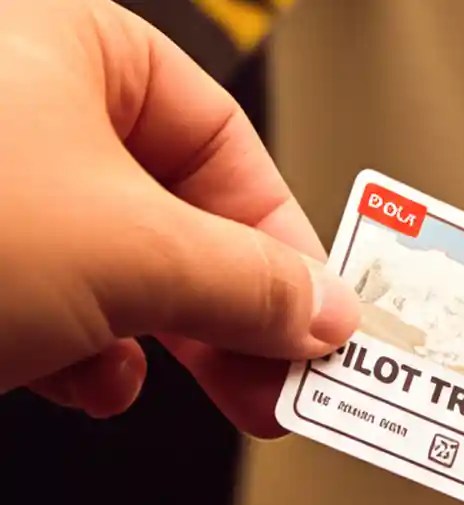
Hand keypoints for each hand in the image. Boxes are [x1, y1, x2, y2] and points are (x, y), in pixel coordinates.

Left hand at [0, 0, 358, 434]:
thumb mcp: (128, 252)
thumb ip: (248, 283)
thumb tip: (323, 309)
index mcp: (72, 47)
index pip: (224, 142)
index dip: (284, 237)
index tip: (318, 312)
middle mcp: (22, 100)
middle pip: (175, 212)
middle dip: (231, 310)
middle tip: (284, 374)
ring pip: (113, 263)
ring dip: (165, 340)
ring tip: (208, 388)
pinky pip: (45, 294)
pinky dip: (84, 350)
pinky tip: (92, 382)